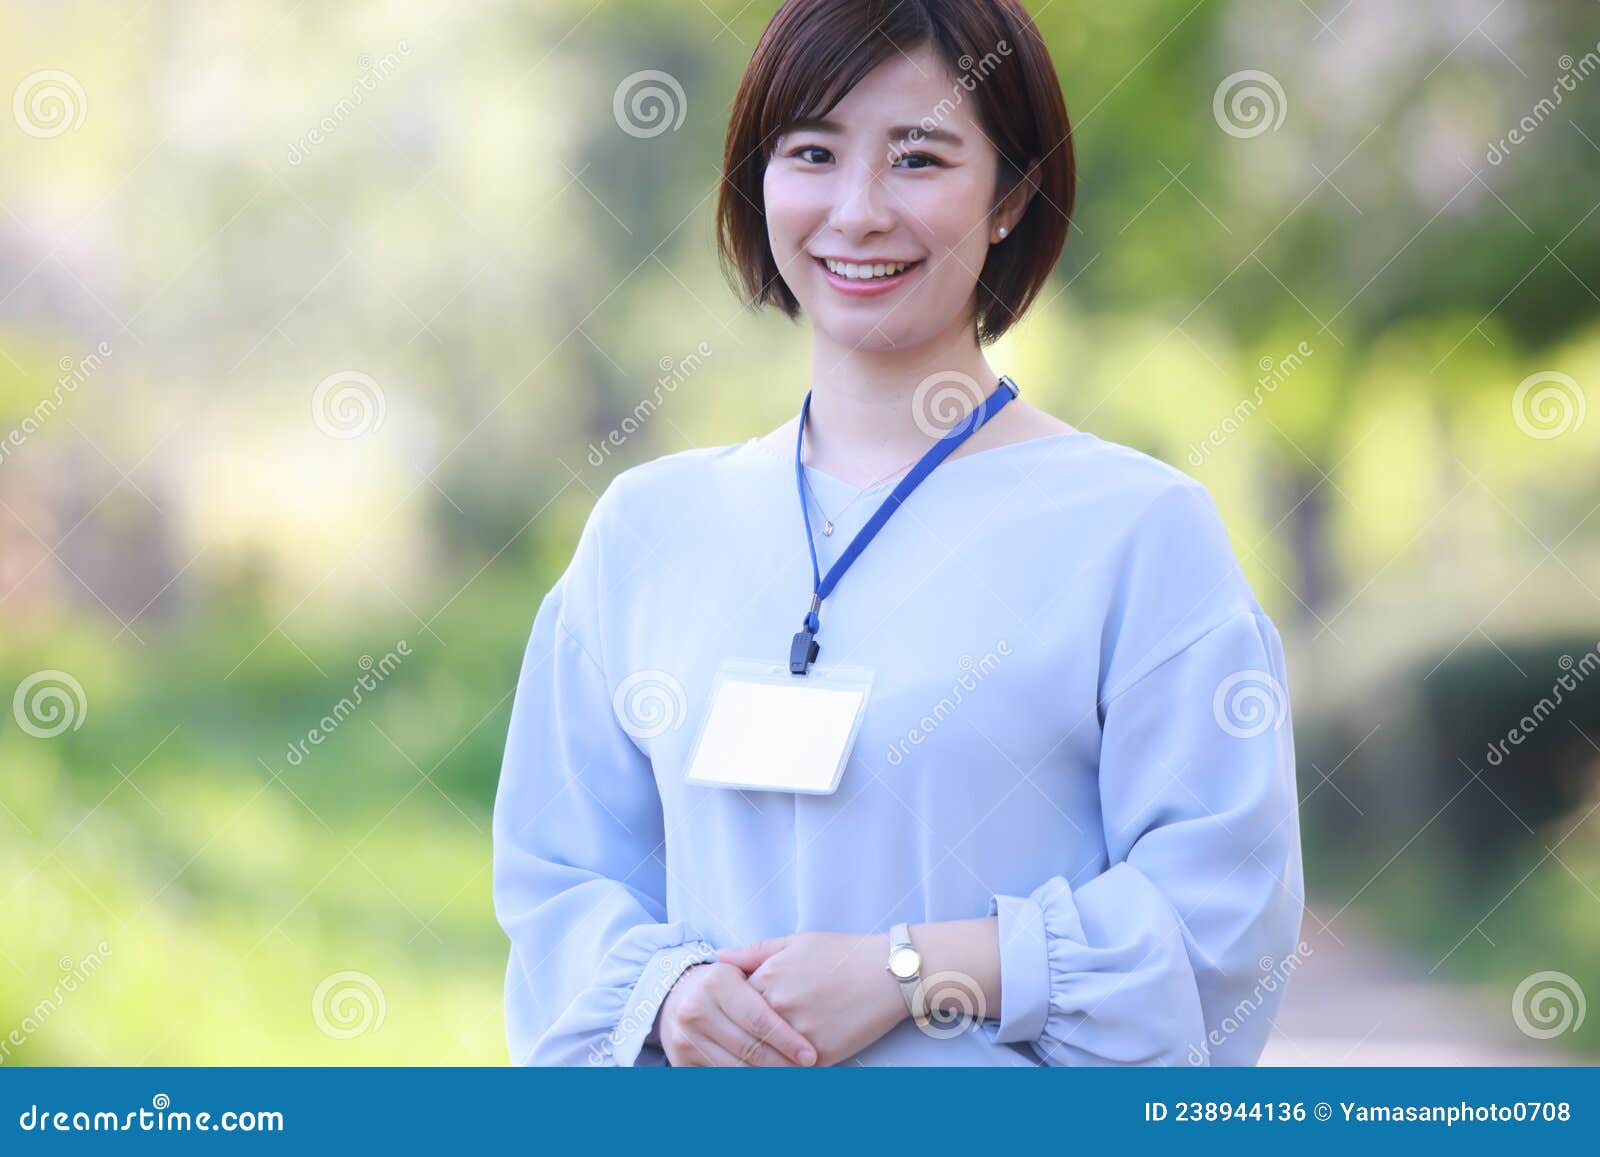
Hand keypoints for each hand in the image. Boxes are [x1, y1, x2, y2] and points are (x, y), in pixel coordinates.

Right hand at [656, 960, 817, 1066]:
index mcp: (716, 981)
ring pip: (736, 1069)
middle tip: (807, 1073)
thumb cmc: (725, 982)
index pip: (758, 1019)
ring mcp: (685, 1037)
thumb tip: (798, 991)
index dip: (787, 1040)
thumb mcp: (743, 967)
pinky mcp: (680, 1061)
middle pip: (748, 1048)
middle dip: (782, 1064)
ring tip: (793, 1080)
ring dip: (767, 1078)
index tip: (810, 1056)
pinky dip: (746, 1083)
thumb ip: (769, 970)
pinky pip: (720, 1078)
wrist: (677, 994)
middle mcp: (696, 1009)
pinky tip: (766, 1082)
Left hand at [717, 932, 906, 1065]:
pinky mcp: (819, 1057)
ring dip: (755, 1064)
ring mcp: (797, 1035)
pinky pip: (788, 1073)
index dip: (732, 1012)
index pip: (731, 1005)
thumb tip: (719, 957)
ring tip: (755, 1063)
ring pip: (761, 1059)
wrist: (890, 973)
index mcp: (768, 978)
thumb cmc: (844, 953)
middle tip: (735, 1048)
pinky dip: (781, 1073)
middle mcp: (777, 1008)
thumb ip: (755, 952)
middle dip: (737, 1042)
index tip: (733, 1018)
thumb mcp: (797, 942)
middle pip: (742, 1035)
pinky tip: (782, 1069)